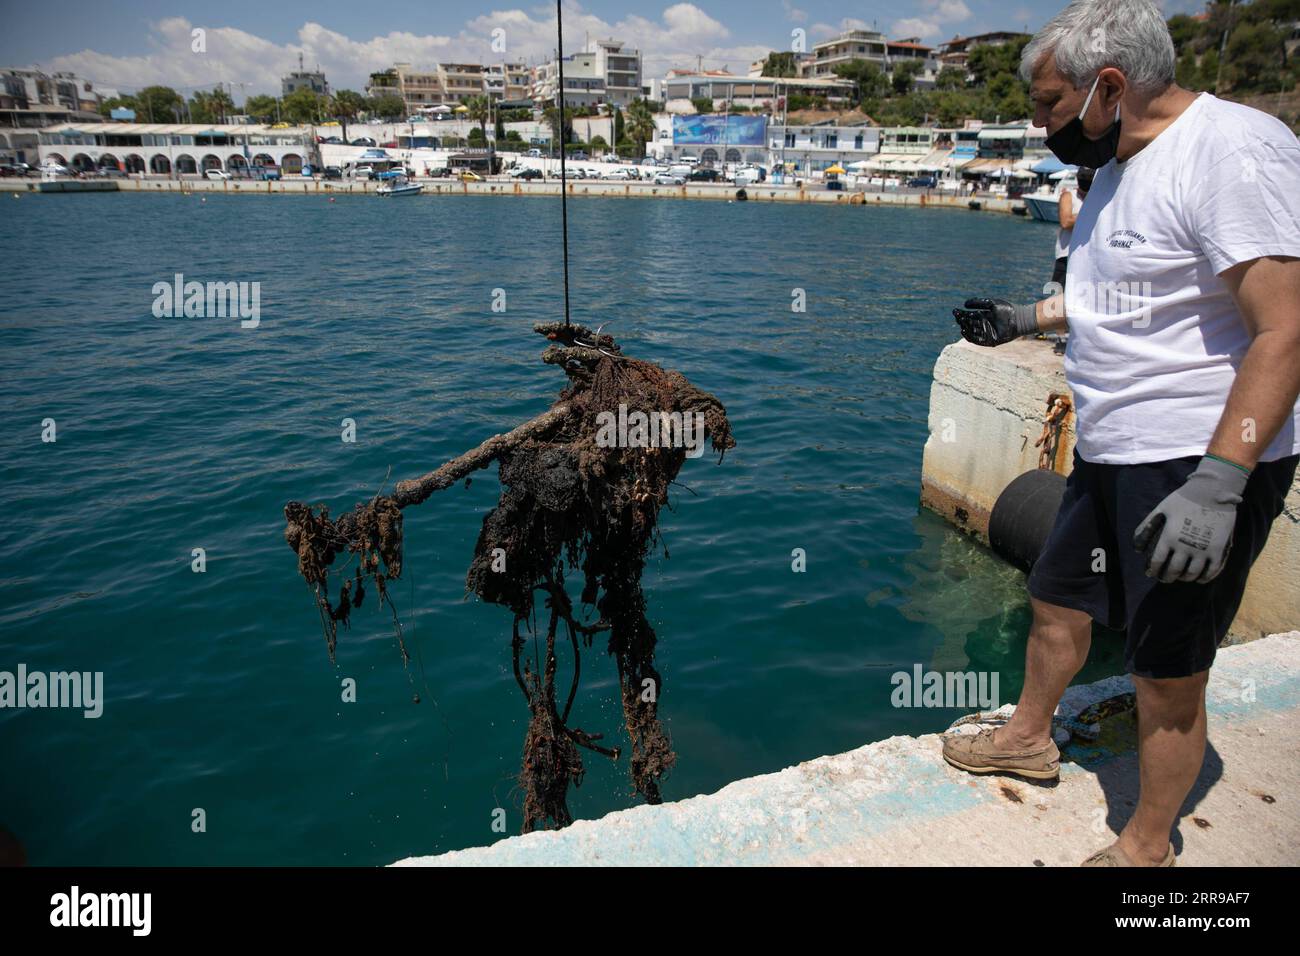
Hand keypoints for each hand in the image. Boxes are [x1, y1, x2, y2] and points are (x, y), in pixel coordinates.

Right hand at [953, 298, 1036, 346]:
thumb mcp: (992, 303)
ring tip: (959, 324)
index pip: (969, 316)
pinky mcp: (990, 341)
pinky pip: (977, 340)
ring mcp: (987, 333)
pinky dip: (970, 337)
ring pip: (972, 332)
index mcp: (984, 316)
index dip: (962, 314)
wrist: (1020, 319)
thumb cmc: (1007, 309)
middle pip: (969, 324)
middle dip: (962, 320)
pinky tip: (964, 331)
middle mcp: (984, 325)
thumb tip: (964, 304)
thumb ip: (979, 303)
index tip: (955, 311)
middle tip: (956, 316)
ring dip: (965, 328)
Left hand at [1133, 456, 1250, 583]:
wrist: (1212, 491)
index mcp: (1169, 537)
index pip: (1157, 561)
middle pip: (1173, 570)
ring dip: (1184, 578)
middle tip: (1165, 578)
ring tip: (1180, 577)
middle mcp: (1185, 546)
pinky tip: (1199, 578)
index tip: (1151, 573)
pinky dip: (1204, 577)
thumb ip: (1147, 526)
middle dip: (1167, 577)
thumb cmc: (1184, 498)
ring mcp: (1203, 549)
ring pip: (1192, 573)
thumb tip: (1136, 547)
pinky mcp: (1219, 549)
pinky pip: (1212, 570)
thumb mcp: (1162, 509)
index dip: (1153, 570)